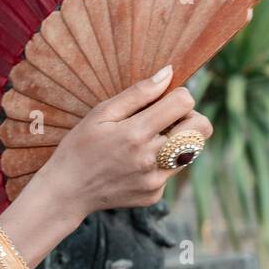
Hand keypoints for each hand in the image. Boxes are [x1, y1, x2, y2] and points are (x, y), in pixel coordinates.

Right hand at [32, 65, 212, 221]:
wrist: (66, 192)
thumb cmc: (79, 147)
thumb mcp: (101, 114)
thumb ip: (138, 94)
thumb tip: (168, 73)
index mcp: (136, 133)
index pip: (184, 101)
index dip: (178, 95)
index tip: (163, 101)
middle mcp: (150, 159)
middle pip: (202, 128)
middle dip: (191, 117)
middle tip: (167, 119)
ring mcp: (154, 180)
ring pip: (192, 151)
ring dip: (178, 141)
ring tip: (149, 142)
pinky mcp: (154, 195)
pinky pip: (172, 171)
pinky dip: (161, 163)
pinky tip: (135, 165)